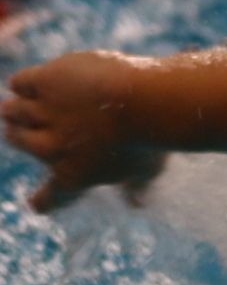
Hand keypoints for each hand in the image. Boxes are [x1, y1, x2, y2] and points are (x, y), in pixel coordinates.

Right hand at [3, 53, 164, 211]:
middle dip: (20, 134)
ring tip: (20, 104)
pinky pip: (21, 82)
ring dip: (18, 108)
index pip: (51, 198)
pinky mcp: (45, 82)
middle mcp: (49, 148)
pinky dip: (25, 82)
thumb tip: (138, 203)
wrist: (145, 102)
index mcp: (73, 177)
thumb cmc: (154, 139)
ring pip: (14, 111)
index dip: (44, 201)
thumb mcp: (149, 170)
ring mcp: (45, 113)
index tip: (38, 203)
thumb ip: (138, 187)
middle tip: (22, 127)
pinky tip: (34, 81)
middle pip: (19, 140)